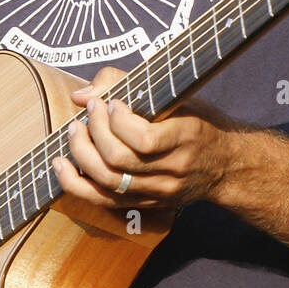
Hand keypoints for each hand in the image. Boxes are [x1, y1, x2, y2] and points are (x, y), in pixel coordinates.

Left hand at [51, 66, 236, 212]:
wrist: (226, 166)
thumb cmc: (198, 123)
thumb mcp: (178, 96)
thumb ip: (128, 83)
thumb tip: (80, 95)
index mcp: (187, 136)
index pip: (144, 140)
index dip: (117, 121)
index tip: (111, 102)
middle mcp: (174, 169)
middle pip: (119, 161)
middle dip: (94, 133)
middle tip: (87, 114)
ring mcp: (160, 191)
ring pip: (109, 182)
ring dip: (81, 155)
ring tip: (74, 132)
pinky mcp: (148, 204)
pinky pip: (105, 201)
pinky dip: (77, 184)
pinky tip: (62, 166)